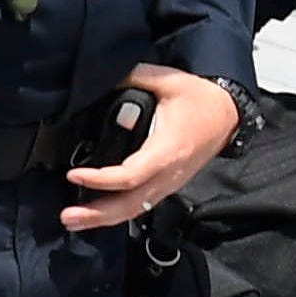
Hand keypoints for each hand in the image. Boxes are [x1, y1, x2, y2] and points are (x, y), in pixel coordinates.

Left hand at [65, 68, 238, 230]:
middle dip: (98, 214)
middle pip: (132, 203)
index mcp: (167, 150)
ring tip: (74, 221)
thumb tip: (101, 75)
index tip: (74, 176)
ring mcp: (171, 183)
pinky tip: (97, 214)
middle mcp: (169, 173)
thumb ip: (133, 76)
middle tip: (67, 217)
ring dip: (105, 218)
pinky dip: (119, 213)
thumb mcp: (167, 80)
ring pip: (137, 209)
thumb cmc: (199, 99)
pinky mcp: (169, 185)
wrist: (228, 114)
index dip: (101, 180)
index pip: (131, 175)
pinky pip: (143, 204)